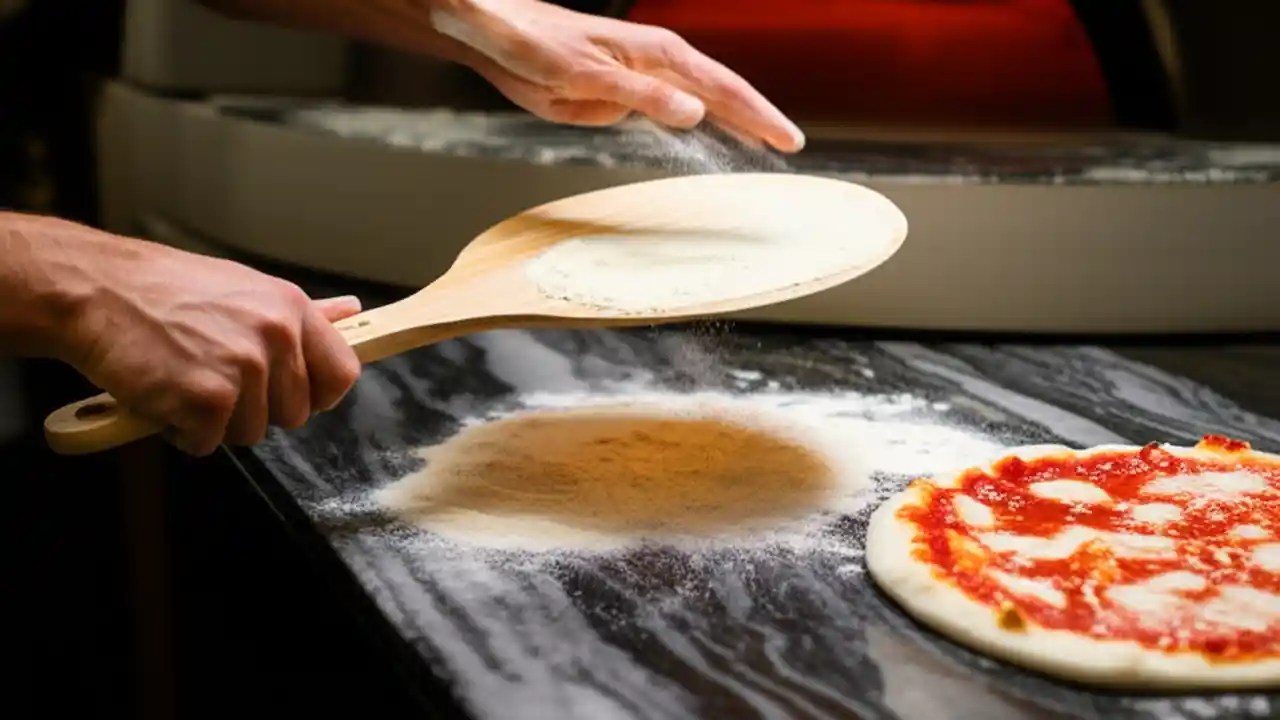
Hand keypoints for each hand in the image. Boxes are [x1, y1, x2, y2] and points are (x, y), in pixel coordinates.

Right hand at [33, 220, 362, 455]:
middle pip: (295, 413)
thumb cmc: (167, 291)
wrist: (96, 289)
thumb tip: (353, 311)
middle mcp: (276, 338)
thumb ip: (301, 314)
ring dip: (216, 420)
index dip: (318, 394)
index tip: (290, 392)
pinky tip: (163, 393)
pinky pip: (207, 443)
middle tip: (213, 375)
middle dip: (256, 408)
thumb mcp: (246, 289)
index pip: (342, 374)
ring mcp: (243, 370)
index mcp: (292, 310)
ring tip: (184, 378)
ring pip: (253, 432)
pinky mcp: (207, 400)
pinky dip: (181, 430)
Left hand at [434, 0, 804, 151]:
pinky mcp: (624, 94)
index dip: (757, 114)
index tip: (786, 138)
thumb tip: (697, 113)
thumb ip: (641, 95)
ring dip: (735, 122)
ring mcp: (643, 78)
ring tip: (768, 144)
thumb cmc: (535, 45)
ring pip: (702, 101)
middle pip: (721, 92)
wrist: (498, 37)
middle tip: (792, 144)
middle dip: (757, 118)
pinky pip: (674, 113)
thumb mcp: (585, 75)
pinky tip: (715, 142)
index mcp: (656, 52)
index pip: (721, 87)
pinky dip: (700, 127)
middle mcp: (657, 62)